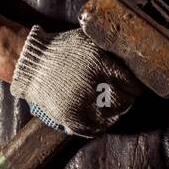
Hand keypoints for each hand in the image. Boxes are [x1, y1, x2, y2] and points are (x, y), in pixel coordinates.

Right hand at [8, 26, 143, 136]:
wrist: (32, 64)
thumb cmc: (62, 48)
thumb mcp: (87, 40)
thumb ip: (108, 48)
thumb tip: (130, 54)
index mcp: (99, 64)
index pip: (132, 84)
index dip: (135, 87)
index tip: (134, 87)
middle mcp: (92, 85)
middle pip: (124, 101)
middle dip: (127, 100)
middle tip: (126, 98)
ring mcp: (81, 104)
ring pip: (111, 117)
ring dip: (116, 113)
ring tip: (114, 108)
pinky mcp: (69, 117)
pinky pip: (93, 129)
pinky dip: (101, 126)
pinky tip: (102, 119)